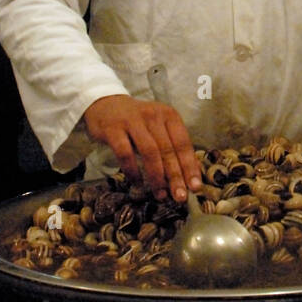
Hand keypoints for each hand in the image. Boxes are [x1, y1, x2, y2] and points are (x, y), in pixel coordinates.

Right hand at [84, 95, 202, 201]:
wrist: (106, 104)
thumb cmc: (138, 122)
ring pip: (149, 152)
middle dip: (175, 176)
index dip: (190, 167)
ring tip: (161, 195)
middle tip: (180, 197)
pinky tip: (137, 183)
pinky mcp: (113, 129)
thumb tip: (190, 176)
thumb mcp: (159, 128)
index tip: (195, 187)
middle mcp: (153, 116)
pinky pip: (125, 153)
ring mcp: (132, 121)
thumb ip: (173, 147)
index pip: (183, 143)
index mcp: (169, 115)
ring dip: (157, 177)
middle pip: (168, 150)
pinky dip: (132, 170)